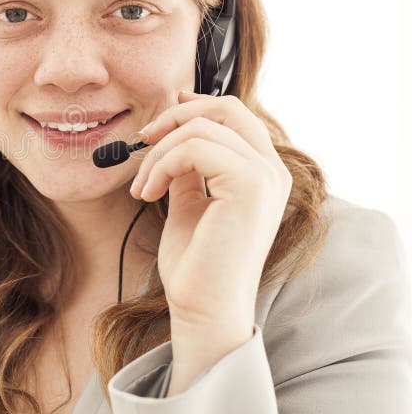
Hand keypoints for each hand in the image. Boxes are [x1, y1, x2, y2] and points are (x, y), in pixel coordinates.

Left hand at [129, 90, 291, 326]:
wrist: (203, 306)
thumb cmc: (196, 262)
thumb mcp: (190, 200)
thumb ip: (190, 166)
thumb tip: (173, 132)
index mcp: (262, 172)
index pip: (234, 114)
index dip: (193, 106)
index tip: (156, 123)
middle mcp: (272, 170)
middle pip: (226, 107)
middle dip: (175, 116)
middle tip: (142, 139)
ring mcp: (265, 176)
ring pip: (201, 128)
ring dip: (158, 154)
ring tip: (142, 187)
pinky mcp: (250, 185)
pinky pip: (195, 147)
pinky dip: (161, 165)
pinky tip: (148, 194)